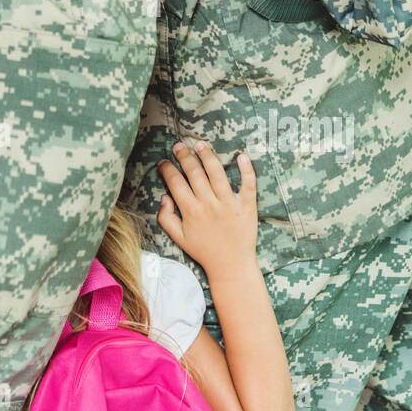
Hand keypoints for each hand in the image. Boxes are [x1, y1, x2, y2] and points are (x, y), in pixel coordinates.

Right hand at [157, 140, 257, 277]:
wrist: (231, 266)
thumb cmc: (204, 251)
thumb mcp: (179, 238)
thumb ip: (166, 218)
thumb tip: (164, 197)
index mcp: (191, 211)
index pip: (175, 182)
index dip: (167, 169)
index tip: (163, 162)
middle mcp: (209, 204)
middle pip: (194, 173)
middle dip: (184, 156)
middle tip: (179, 146)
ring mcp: (229, 203)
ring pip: (217, 172)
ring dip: (208, 155)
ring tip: (200, 144)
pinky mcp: (247, 206)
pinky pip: (247, 184)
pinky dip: (246, 169)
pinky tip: (241, 156)